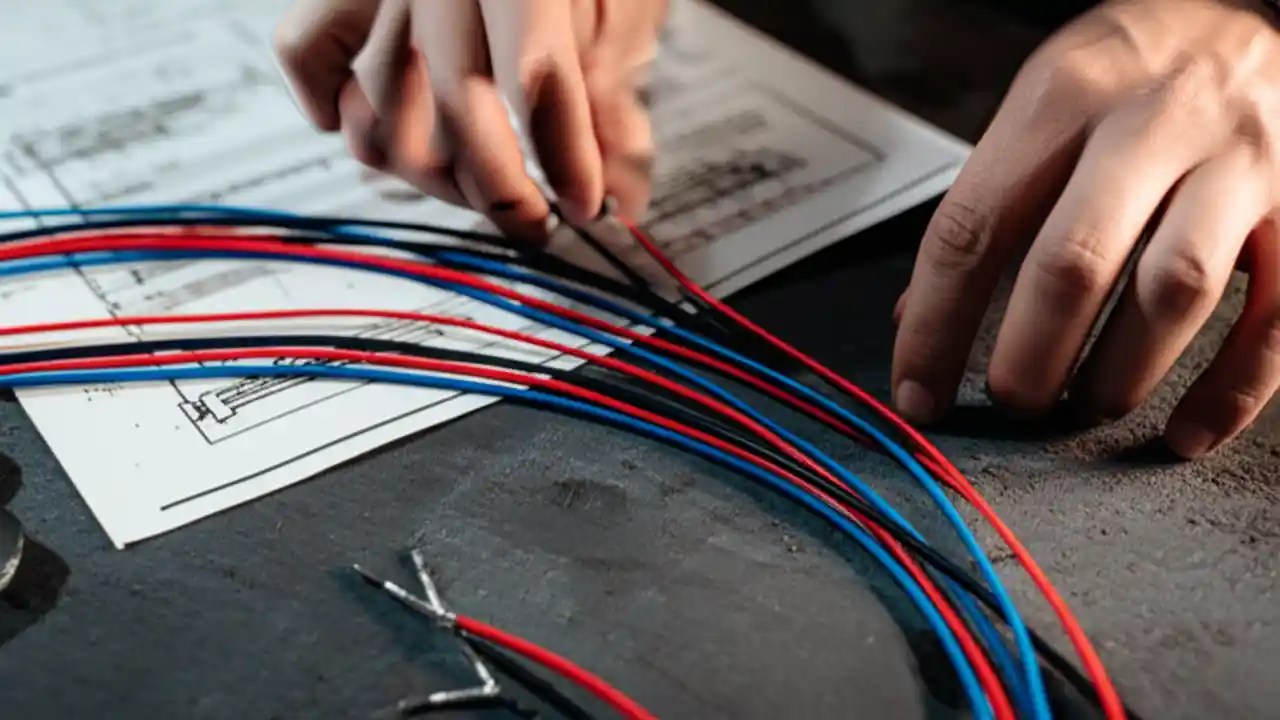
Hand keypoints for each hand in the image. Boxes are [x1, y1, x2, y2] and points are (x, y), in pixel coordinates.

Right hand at [273, 0, 666, 240]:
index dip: (566, 160)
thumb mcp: (620, 3)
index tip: (587, 207)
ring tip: (482, 182)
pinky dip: (338, 112)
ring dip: (436, 176)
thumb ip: (614, 93)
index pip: (534, 78)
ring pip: (382, 115)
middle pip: (454, 109)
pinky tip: (396, 130)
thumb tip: (621, 195)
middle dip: (502, 189)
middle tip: (535, 220)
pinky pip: (308, 62)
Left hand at [892, 0, 1279, 457]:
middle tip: (1012, 400)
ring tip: (1086, 405)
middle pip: (1071, 264)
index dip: (936, 325)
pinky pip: (1273, 318)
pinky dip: (1228, 390)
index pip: (974, 227)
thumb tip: (917, 314)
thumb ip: (990, 203)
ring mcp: (1241, 162)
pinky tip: (1184, 430)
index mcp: (1063, 96)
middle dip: (1028, 359)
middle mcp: (1152, 121)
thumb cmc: (1142, 65)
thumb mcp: (1048, 101)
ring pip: (1171, 293)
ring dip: (1118, 375)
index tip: (917, 391)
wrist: (1264, 10)